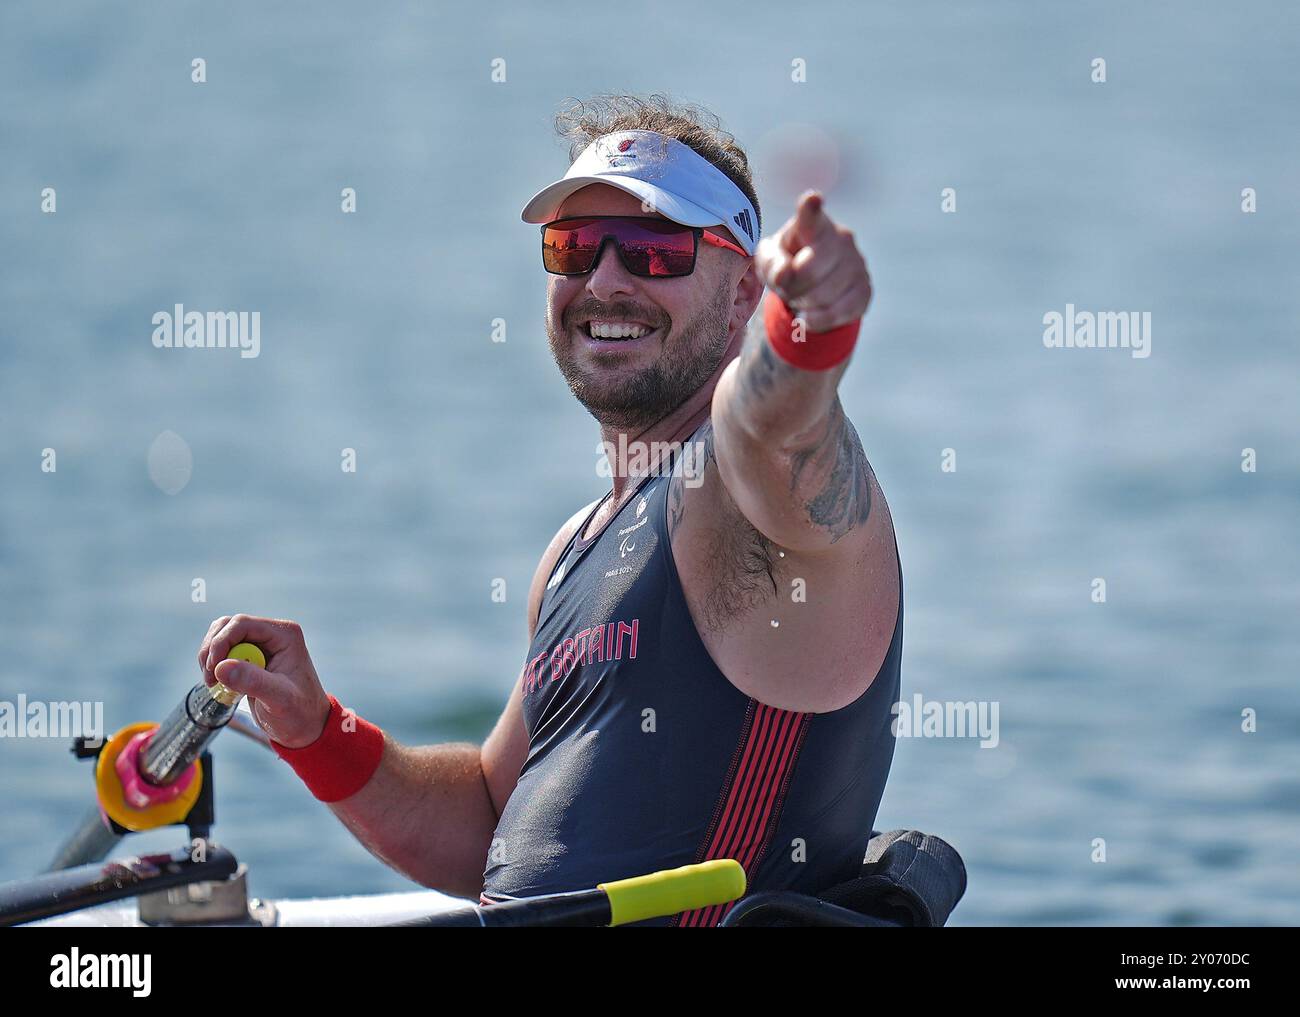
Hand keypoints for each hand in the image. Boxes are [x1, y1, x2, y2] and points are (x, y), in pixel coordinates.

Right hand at [198, 614, 330, 748]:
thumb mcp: (279, 699)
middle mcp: (272, 635)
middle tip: (211, 679)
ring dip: (210, 658)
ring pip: (220, 636)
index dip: (221, 643)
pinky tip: (219, 684)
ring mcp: (260, 644)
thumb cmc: (299, 713)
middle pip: (227, 626)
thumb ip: (253, 682)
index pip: (241, 624)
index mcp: (285, 635)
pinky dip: (214, 665)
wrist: (305, 727)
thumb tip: (221, 667)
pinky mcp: (249, 657)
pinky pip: (221, 651)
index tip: (213, 671)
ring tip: (214, 683)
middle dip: (212, 651)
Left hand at [755, 190, 871, 332]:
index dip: (810, 209)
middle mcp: (841, 238)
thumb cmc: (786, 264)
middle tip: (787, 288)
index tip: (812, 199)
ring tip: (799, 297)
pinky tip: (809, 315)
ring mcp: (858, 263)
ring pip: (823, 296)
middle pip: (809, 271)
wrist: (812, 286)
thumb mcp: (769, 262)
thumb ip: (771, 264)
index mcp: (812, 225)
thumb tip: (784, 275)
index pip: (811, 217)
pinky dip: (817, 320)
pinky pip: (837, 312)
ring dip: (802, 304)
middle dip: (791, 287)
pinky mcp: (865, 289)